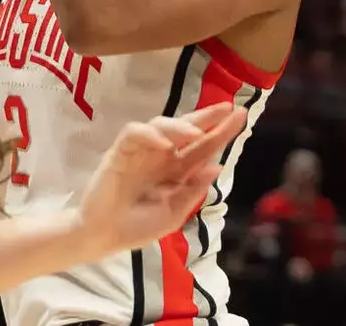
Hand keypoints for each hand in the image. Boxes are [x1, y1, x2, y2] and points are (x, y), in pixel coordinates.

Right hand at [74, 103, 246, 256]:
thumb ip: (193, 192)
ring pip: (162, 124)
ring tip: (197, 133)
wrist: (104, 237)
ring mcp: (142, 152)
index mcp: (178, 171)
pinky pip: (134, 134)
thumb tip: (216, 168)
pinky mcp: (120, 152)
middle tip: (228, 108)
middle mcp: (163, 156)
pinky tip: (164, 144)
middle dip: (208, 116)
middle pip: (187, 129)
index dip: (221, 133)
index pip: (203, 147)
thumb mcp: (173, 214)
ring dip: (180, 125)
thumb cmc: (138, 228)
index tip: (241, 117)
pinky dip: (150, 135)